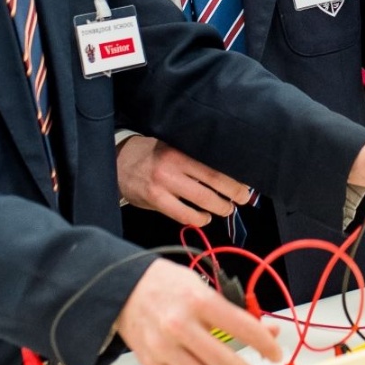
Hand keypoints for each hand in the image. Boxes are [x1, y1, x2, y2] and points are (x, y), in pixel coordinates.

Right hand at [117, 135, 251, 226]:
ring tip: (227, 209)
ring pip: (201, 200)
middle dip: (234, 192)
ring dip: (219, 207)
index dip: (234, 175)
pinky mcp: (155, 200)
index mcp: (181, 149)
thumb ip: (193, 158)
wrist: (117, 162)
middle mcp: (173, 165)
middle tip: (244, 198)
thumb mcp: (171, 146)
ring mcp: (163, 184)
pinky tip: (205, 217)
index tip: (247, 181)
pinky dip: (198, 218)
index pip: (214, 163)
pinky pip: (183, 215)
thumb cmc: (151, 153)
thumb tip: (224, 171)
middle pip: (214, 180)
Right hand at [117, 259, 280, 364]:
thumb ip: (235, 310)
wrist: (123, 290)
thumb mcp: (204, 287)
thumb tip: (267, 330)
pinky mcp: (153, 363)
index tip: (275, 353)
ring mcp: (164, 348)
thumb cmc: (168, 285)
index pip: (241, 326)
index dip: (263, 343)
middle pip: (224, 361)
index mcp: (198, 301)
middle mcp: (180, 326)